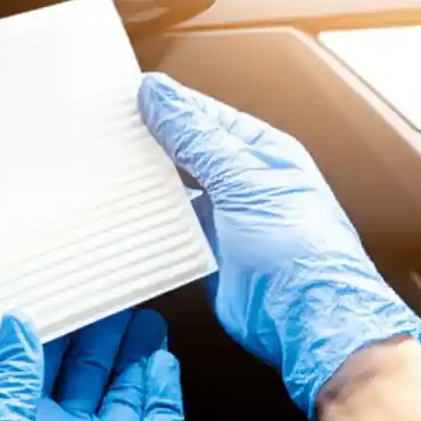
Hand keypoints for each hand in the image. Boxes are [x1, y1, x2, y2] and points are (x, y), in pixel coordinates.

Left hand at [0, 310, 181, 420]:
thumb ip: (10, 385)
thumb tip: (14, 329)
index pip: (43, 369)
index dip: (60, 332)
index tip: (72, 295)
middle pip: (90, 376)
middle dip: (104, 337)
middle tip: (118, 298)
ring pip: (126, 398)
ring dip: (136, 360)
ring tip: (147, 321)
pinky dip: (163, 399)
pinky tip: (164, 369)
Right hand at [137, 73, 420, 416]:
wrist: (309, 324)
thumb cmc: (303, 253)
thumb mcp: (245, 183)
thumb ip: (198, 140)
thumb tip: (163, 97)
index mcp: (264, 154)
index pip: (208, 117)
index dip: (171, 105)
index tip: (130, 96)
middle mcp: (245, 184)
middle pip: (189, 153)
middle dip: (154, 145)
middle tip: (111, 133)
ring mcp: (227, 220)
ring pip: (177, 192)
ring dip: (150, 187)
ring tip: (111, 171)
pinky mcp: (209, 255)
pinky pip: (172, 232)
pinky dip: (152, 225)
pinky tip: (129, 217)